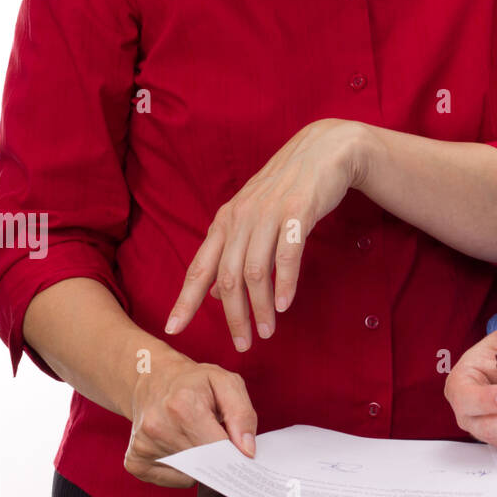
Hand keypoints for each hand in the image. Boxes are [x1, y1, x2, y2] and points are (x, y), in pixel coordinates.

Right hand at [125, 352, 257, 487]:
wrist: (153, 379)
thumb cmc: (194, 381)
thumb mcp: (226, 382)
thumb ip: (242, 414)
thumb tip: (247, 450)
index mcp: (183, 404)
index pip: (216, 447)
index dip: (234, 452)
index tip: (243, 453)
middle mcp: (158, 427)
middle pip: (203, 462)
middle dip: (218, 456)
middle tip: (222, 440)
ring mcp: (144, 446)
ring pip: (189, 473)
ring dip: (201, 461)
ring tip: (198, 436)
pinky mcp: (135, 461)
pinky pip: (173, 479)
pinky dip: (184, 469)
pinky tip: (183, 447)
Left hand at [166, 118, 362, 350]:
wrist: (322, 151)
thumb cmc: (287, 188)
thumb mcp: (253, 216)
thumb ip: (234, 251)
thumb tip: (217, 293)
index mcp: (226, 221)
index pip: (200, 267)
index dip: (186, 300)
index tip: (174, 329)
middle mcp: (241, 218)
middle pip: (227, 277)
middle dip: (233, 316)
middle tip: (241, 345)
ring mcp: (269, 214)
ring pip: (255, 271)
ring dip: (259, 307)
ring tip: (267, 332)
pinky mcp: (298, 212)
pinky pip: (287, 254)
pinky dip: (284, 283)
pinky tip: (284, 305)